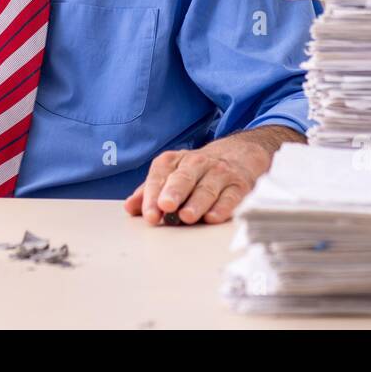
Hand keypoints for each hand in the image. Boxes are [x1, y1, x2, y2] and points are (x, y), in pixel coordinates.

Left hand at [124, 125, 303, 225]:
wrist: (239, 154)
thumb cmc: (198, 172)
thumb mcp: (172, 175)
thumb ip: (150, 192)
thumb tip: (130, 207)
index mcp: (175, 161)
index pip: (160, 174)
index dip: (152, 194)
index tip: (149, 213)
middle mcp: (197, 164)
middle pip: (184, 177)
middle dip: (174, 192)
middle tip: (166, 206)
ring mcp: (220, 173)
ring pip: (207, 188)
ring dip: (197, 202)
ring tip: (187, 216)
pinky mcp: (240, 185)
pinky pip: (231, 196)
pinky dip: (222, 207)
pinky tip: (213, 217)